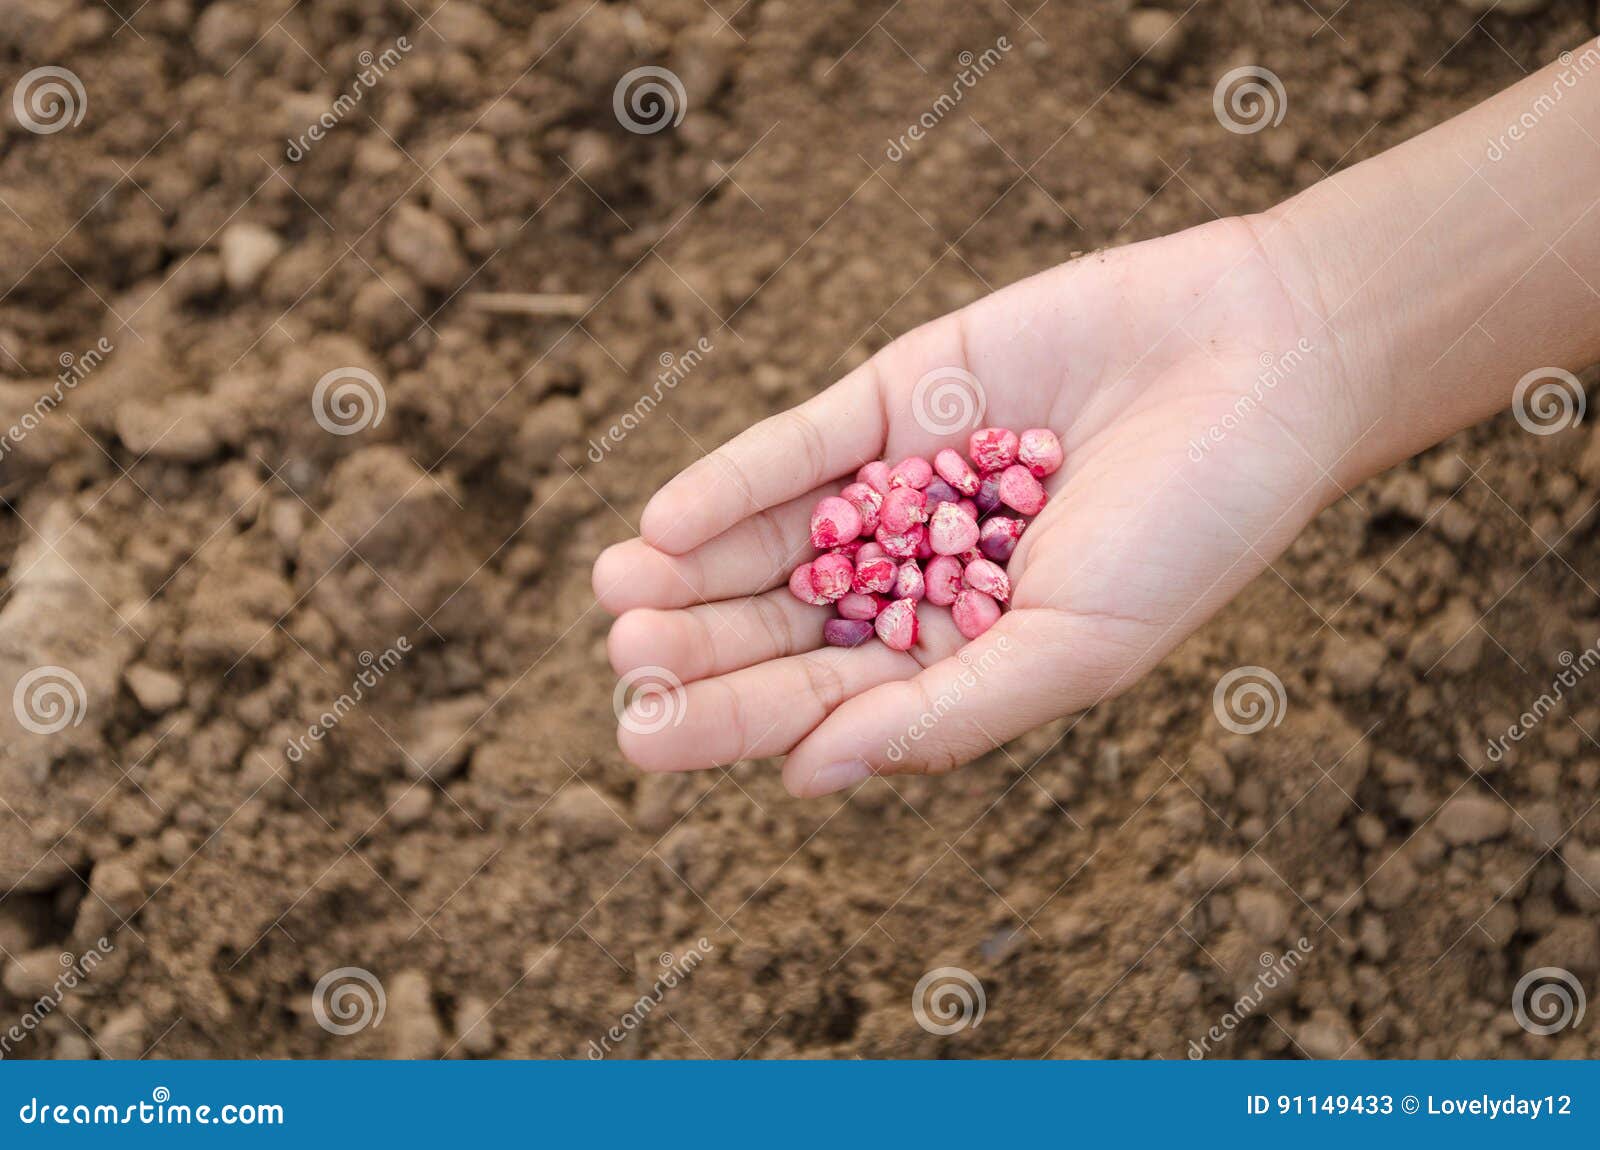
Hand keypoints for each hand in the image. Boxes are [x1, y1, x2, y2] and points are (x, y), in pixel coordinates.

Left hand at [593, 213, 1359, 795]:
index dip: (737, 721)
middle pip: (784, 621)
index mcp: (964, 652)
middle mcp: (920, 574)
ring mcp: (905, 482)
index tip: (646, 742)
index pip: (827, 699)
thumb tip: (810, 779)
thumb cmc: (1195, 526)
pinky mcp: (903, 394)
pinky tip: (670, 519)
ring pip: (775, 534)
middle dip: (703, 646)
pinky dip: (738, 479)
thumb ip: (947, 713)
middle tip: (625, 665)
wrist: (1266, 360)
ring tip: (614, 596)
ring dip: (693, 567)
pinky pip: (805, 443)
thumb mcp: (1076, 647)